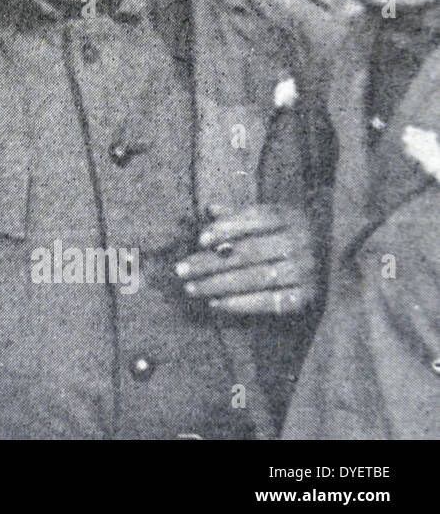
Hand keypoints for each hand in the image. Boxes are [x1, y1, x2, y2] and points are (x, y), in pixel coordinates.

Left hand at [174, 203, 315, 314]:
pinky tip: (215, 303)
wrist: (333, 264)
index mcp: (292, 217)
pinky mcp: (306, 297)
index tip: (200, 239)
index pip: (258, 219)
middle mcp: (302, 243)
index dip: (229, 227)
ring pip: (256, 278)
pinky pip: (269, 302)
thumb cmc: (287, 236)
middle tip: (180, 269)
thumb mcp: (270, 220)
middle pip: (250, 251)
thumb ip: (239, 216)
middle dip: (212, 261)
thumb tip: (210, 208)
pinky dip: (240, 304)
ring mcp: (307, 272)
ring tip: (191, 288)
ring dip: (219, 284)